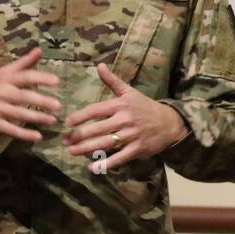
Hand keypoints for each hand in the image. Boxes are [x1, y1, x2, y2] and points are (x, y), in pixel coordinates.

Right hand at [0, 46, 60, 142]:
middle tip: (58, 105)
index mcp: (5, 79)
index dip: (40, 78)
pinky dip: (24, 134)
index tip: (56, 81)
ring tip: (53, 120)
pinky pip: (11, 129)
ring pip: (19, 114)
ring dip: (37, 118)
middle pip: (23, 97)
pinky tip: (38, 136)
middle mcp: (2, 93)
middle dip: (41, 101)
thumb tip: (40, 50)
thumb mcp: (4, 72)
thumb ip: (24, 63)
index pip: (25, 77)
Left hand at [63, 62, 187, 170]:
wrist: (169, 123)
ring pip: (105, 143)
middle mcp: (124, 119)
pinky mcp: (137, 149)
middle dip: (79, 136)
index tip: (67, 123)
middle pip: (97, 129)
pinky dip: (106, 164)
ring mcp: (131, 135)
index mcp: (120, 105)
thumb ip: (112, 81)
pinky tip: (93, 168)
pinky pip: (120, 158)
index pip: (96, 110)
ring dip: (87, 149)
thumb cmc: (144, 107)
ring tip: (72, 152)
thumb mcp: (129, 92)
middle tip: (65, 140)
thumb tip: (99, 66)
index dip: (80, 116)